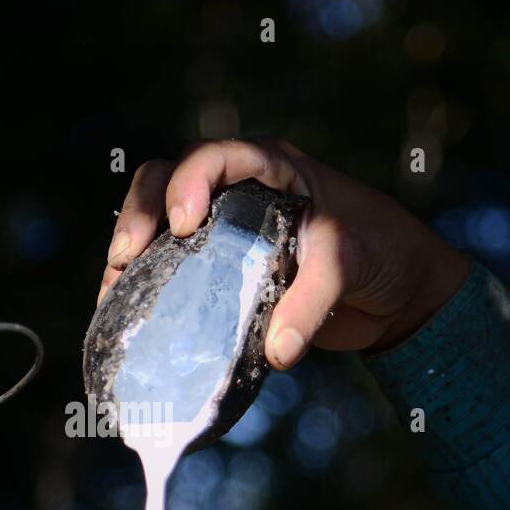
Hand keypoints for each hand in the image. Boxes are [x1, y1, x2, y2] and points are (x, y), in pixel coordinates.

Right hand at [100, 139, 470, 361]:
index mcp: (271, 169)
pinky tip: (124, 314)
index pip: (215, 157)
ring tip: (113, 291)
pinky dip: (143, 287)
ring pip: (158, 223)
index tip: (183, 226)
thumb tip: (278, 352)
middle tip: (125, 257)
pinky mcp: (219, 271)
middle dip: (139, 214)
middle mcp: (237, 191)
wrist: (396, 290)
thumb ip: (313, 302)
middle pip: (166, 180)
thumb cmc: (380, 252)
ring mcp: (223, 230)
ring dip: (130, 253)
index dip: (188, 182)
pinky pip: (170, 268)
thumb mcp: (350, 265)